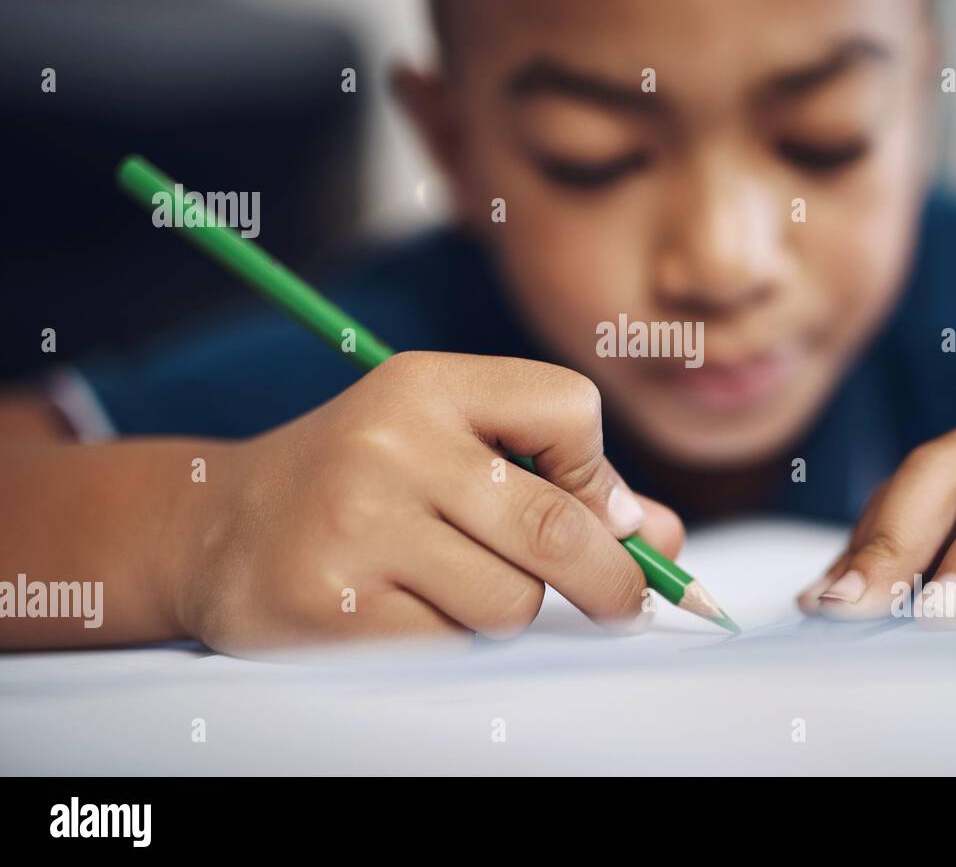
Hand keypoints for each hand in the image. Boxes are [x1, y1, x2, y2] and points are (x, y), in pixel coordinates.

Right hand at [180, 352, 682, 653]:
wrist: (217, 527)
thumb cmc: (365, 484)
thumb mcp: (453, 447)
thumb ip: (564, 482)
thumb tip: (664, 538)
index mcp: (428, 383)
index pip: (571, 409)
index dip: (597, 472)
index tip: (593, 509)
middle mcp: (392, 442)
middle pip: (561, 527)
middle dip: (611, 579)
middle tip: (624, 605)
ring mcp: (357, 525)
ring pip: (512, 601)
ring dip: (506, 609)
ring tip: (448, 583)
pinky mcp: (333, 606)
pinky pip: (452, 644)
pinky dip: (448, 638)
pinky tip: (399, 608)